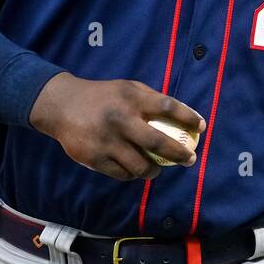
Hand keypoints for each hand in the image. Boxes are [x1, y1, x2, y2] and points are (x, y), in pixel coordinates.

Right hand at [29, 73, 204, 181]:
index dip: (188, 117)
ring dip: (155, 171)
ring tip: (158, 169)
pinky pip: (122, 174)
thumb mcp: (127, 88)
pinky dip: (132, 174)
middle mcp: (121, 119)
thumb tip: (181, 115)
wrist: (62, 105)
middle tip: (189, 159)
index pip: (168, 107)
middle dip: (179, 154)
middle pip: (158, 143)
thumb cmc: (102, 96)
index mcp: (132, 98)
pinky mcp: (94, 158)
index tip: (202, 127)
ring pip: (141, 166)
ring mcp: (107, 141)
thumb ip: (150, 99)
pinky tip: (135, 170)